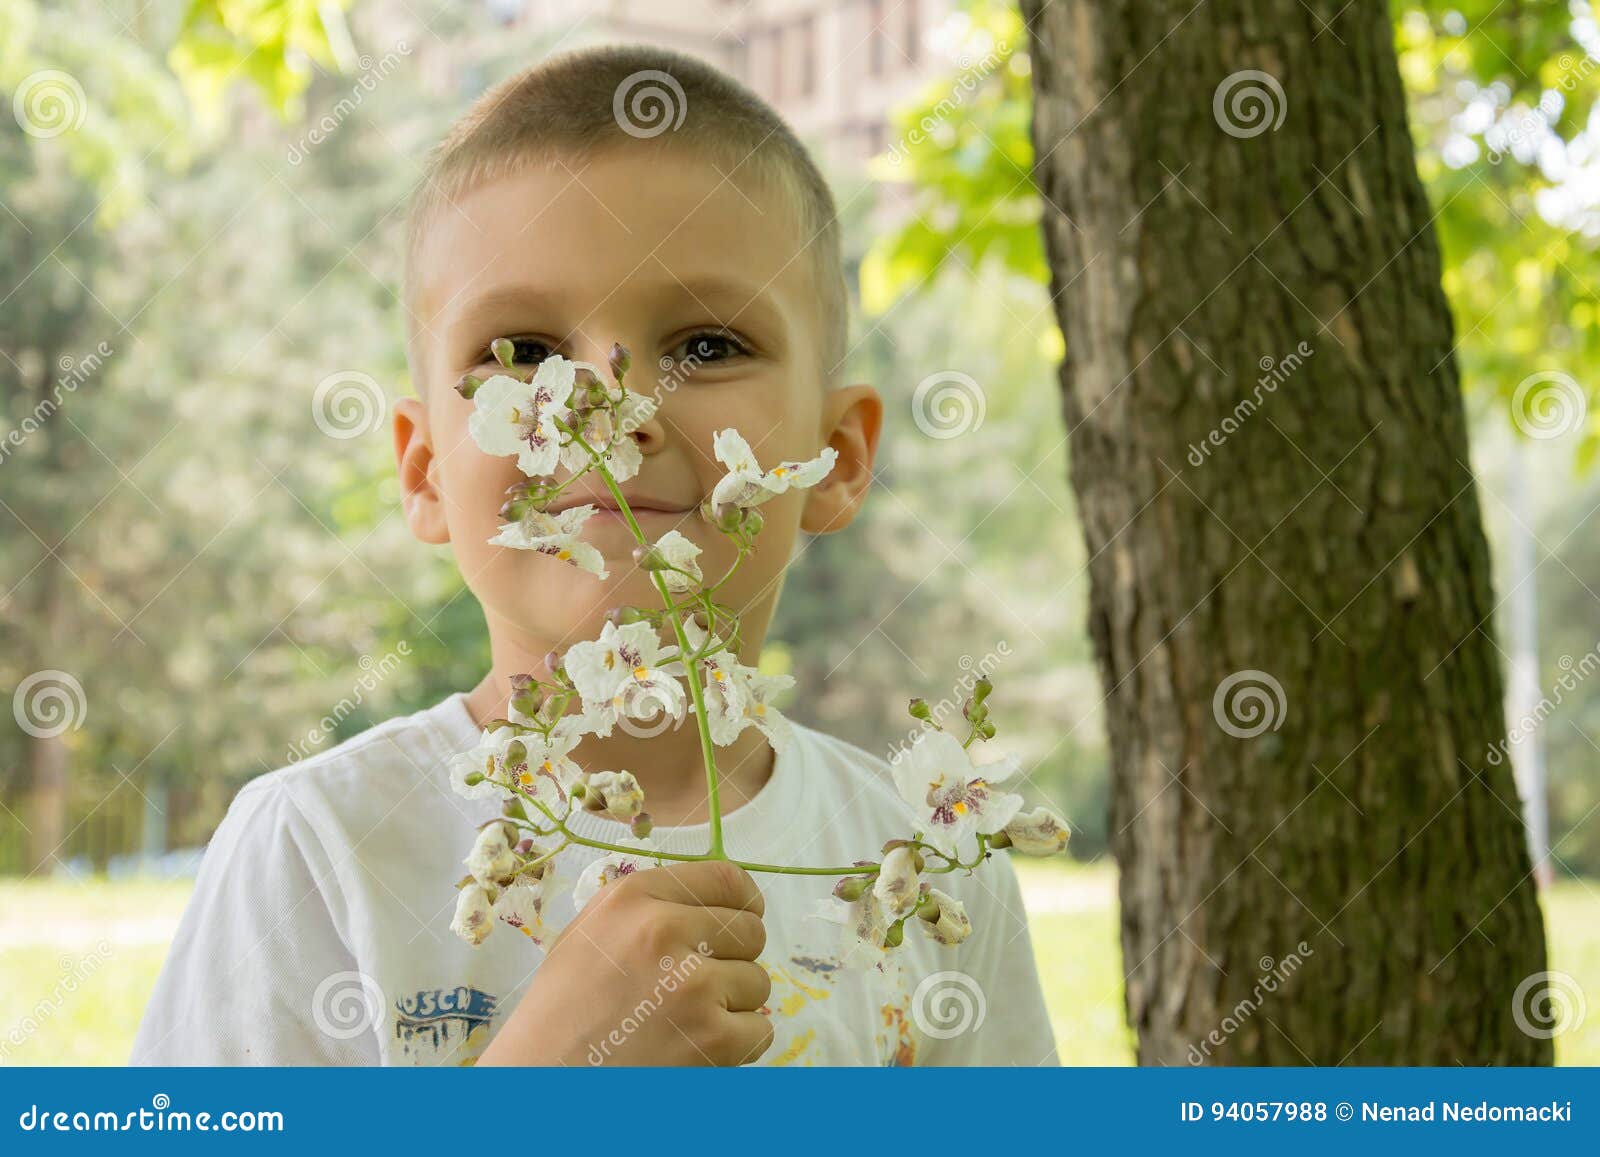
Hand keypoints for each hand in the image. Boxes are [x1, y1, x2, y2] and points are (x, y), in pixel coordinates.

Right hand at [476, 859, 773, 1065]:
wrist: (540, 1084)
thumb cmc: (562, 1012)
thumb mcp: (592, 934)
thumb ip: (649, 909)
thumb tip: (717, 902)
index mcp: (633, 898)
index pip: (725, 878)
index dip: (744, 901)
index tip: (745, 917)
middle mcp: (664, 930)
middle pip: (750, 931)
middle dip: (736, 959)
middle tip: (702, 987)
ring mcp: (692, 985)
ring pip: (757, 982)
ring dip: (734, 1006)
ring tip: (687, 1024)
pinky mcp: (712, 1037)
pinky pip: (759, 1030)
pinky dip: (739, 1045)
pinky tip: (698, 1051)